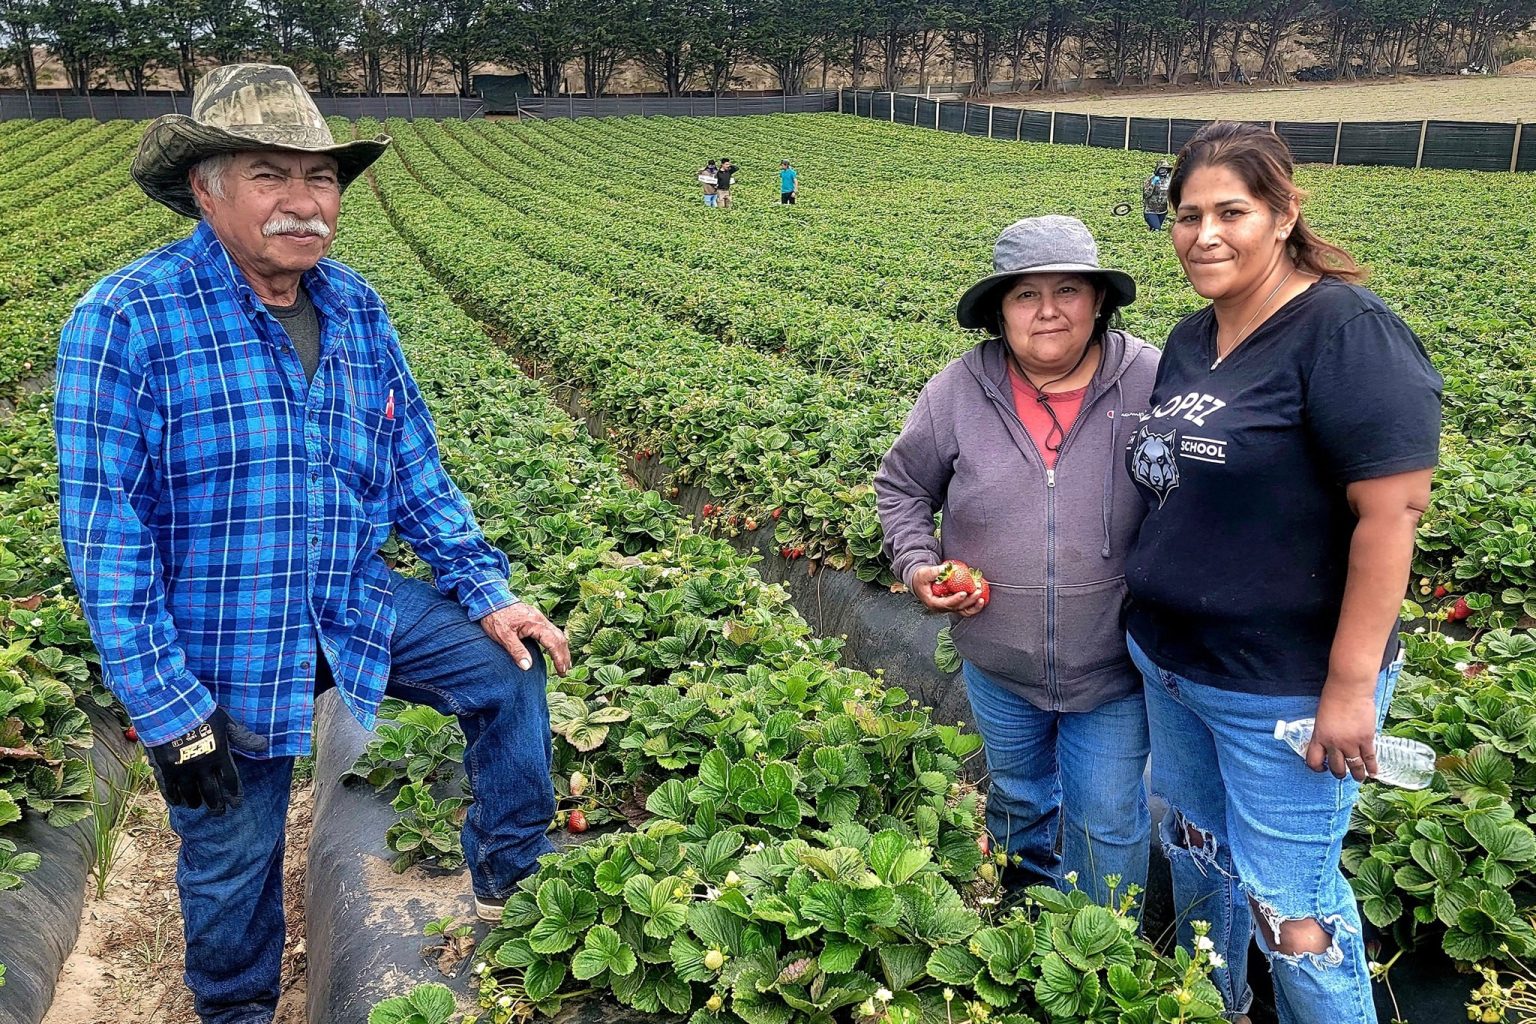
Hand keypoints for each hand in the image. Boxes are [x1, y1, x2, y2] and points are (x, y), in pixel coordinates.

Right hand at [147, 708, 264, 813]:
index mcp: (219, 755)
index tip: (236, 803)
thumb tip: (264, 745)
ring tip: (199, 806)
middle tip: (220, 813)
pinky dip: (174, 797)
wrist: (170, 709)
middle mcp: (202, 767)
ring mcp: (183, 770)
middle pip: (212, 792)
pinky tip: (178, 802)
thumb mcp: (226, 722)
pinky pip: (169, 790)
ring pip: (191, 794)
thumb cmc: (200, 712)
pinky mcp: (165, 769)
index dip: (234, 793)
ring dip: (197, 802)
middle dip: (217, 805)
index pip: (230, 780)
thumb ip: (243, 737)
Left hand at [480, 603, 571, 675]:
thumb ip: (516, 651)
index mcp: (536, 624)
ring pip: (557, 634)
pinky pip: (552, 631)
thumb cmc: (496, 617)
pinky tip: (554, 650)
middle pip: (560, 638)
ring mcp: (539, 618)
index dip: (559, 658)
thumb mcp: (503, 636)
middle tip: (564, 672)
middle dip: (564, 656)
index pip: (554, 643)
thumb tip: (527, 667)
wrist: (490, 599)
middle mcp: (541, 620)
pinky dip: (556, 642)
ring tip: (564, 664)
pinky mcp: (536, 618)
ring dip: (562, 649)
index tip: (562, 671)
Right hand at [910, 564, 986, 616]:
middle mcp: (942, 607)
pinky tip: (981, 598)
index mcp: (933, 602)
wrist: (920, 582)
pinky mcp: (955, 604)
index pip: (946, 604)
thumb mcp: (924, 573)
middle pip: (958, 608)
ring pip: (963, 611)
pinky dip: (974, 604)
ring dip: (974, 606)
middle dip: (969, 601)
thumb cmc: (921, 578)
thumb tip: (947, 568)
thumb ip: (935, 571)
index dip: (955, 599)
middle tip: (977, 591)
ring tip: (982, 598)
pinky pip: (966, 607)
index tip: (964, 593)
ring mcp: (949, 606)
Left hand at [1307, 683, 1378, 780]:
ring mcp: (1351, 743)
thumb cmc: (1333, 698)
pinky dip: (1372, 767)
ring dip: (1356, 774)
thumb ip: (1324, 733)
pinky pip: (1369, 758)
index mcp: (1318, 737)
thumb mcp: (1321, 718)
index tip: (1322, 768)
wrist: (1349, 689)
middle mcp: (1333, 743)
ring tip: (1358, 778)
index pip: (1313, 760)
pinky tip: (1373, 773)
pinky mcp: (1366, 739)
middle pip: (1336, 767)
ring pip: (1354, 766)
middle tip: (1341, 774)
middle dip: (1338, 773)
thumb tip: (1329, 744)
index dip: (1317, 768)